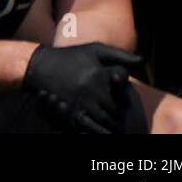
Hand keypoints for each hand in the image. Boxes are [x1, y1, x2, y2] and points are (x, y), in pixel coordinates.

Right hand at [22, 43, 142, 133]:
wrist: (40, 66)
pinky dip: (99, 131)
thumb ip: (119, 55)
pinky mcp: (71, 111)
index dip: (125, 99)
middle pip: (116, 110)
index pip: (123, 93)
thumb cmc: (70, 56)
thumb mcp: (94, 50)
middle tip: (119, 118)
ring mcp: (81, 101)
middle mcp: (92, 89)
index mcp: (100, 74)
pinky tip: (102, 130)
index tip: (124, 101)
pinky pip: (90, 127)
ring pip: (106, 121)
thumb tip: (141, 61)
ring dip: (112, 125)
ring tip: (113, 126)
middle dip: (119, 115)